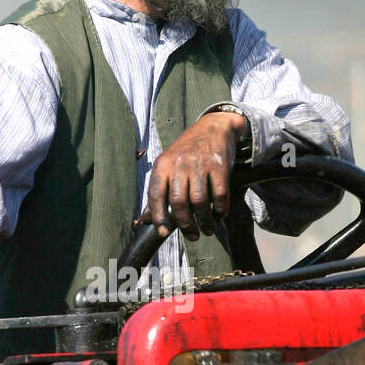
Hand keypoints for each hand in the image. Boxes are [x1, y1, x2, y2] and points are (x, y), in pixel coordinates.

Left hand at [141, 111, 243, 239]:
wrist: (213, 128)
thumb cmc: (187, 153)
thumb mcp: (168, 166)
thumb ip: (158, 192)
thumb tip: (145, 220)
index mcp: (163, 165)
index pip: (156, 195)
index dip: (158, 217)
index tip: (163, 232)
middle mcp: (179, 164)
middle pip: (179, 202)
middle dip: (185, 224)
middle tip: (192, 235)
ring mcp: (200, 164)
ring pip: (199, 201)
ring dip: (205, 221)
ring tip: (207, 229)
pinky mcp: (219, 165)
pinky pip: (219, 194)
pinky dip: (220, 210)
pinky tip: (219, 215)